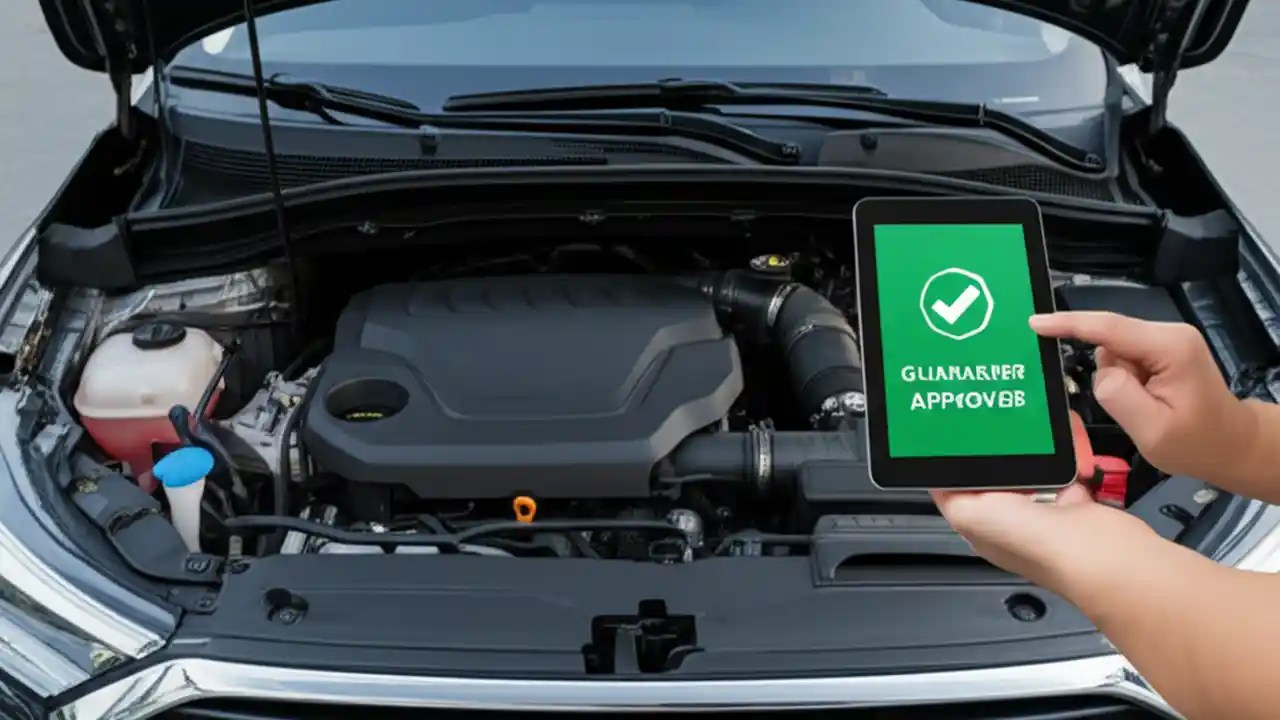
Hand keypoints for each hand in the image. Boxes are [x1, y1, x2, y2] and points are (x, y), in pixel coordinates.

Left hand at [932, 412, 1153, 590]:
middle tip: (1003, 421)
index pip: (959, 483)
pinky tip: (1069, 444)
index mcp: (981, 523)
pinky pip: (1066, 463)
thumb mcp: (974, 516)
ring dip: (1040, 444)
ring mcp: (1043, 505)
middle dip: (1002, 442)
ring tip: (1040, 428)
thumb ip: (950, 495)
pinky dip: (1070, 450)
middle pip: (997, 465)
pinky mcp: (1074, 497)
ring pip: (1033, 459)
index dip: (957, 457)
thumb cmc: (1038, 542)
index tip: (959, 428)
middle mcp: (1009, 515)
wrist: (1106, 554)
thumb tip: (934, 476)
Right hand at [1030, 311, 1255, 481]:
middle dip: (1110, 376)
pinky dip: (1124, 380)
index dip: (1068, 324)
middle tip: (1133, 411)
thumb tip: (1100, 373)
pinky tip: (1144, 401)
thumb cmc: (1196, 442)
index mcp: (1169, 348)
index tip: (1034, 323)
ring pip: (1113, 352)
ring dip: (1118, 381)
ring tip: (1145, 408)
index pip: (1108, 329)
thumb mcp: (1153, 430)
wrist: (1230, 444)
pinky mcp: (1160, 349)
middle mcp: (1168, 334)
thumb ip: (1118, 397)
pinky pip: (1122, 358)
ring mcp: (1165, 340)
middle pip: (1109, 342)